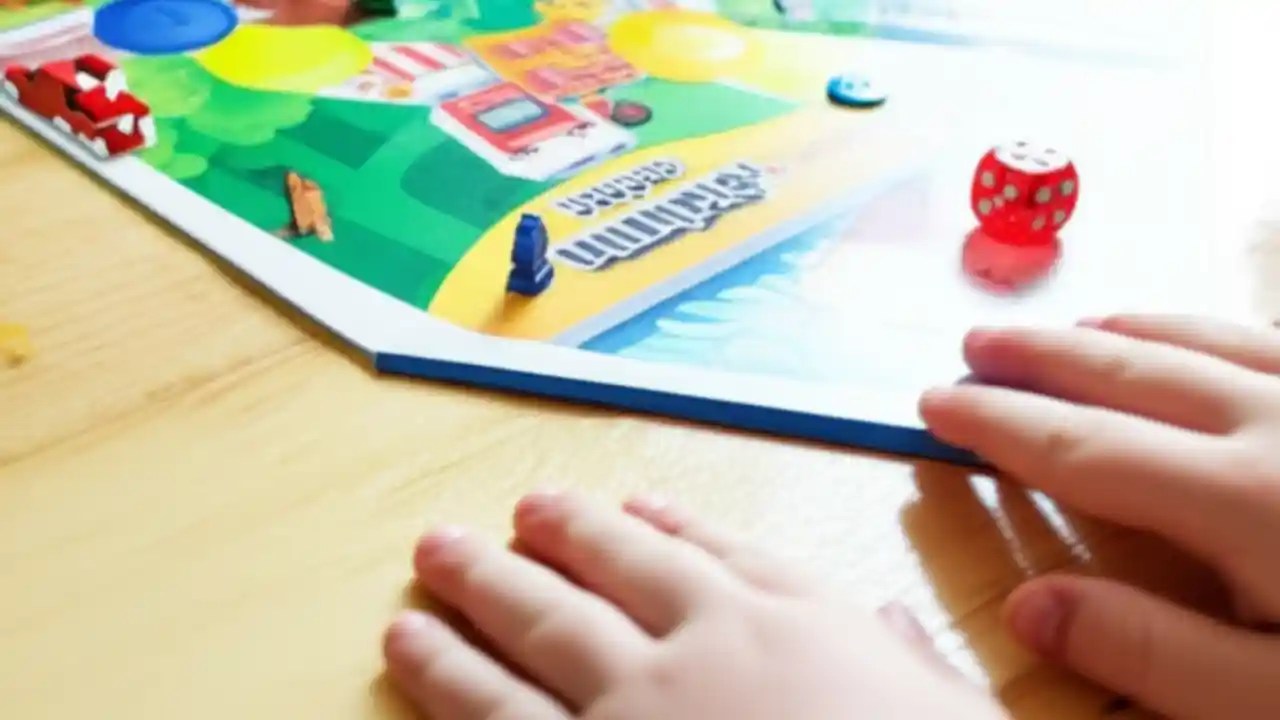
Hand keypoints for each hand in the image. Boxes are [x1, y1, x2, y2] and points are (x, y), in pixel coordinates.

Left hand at [383, 492, 1007, 719]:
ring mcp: (626, 717)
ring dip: (473, 601)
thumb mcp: (957, 714)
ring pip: (531, 643)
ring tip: (425, 572)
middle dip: (545, 544)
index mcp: (785, 626)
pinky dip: (451, 691)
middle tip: (503, 517)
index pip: (709, 556)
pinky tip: (411, 664)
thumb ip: (910, 659)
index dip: (660, 526)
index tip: (622, 505)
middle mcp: (694, 654)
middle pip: (601, 580)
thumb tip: (888, 616)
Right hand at [920, 315, 1279, 719]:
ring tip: (1066, 327)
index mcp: (1249, 499)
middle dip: (1044, 357)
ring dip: (1121, 334)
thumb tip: (1029, 609)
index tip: (935, 404)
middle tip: (976, 344)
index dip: (1000, 424)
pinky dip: (1208, 329)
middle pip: (1134, 374)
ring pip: (1204, 344)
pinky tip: (1193, 338)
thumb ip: (1157, 654)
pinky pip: (1266, 341)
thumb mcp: (1276, 705)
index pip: (1087, 448)